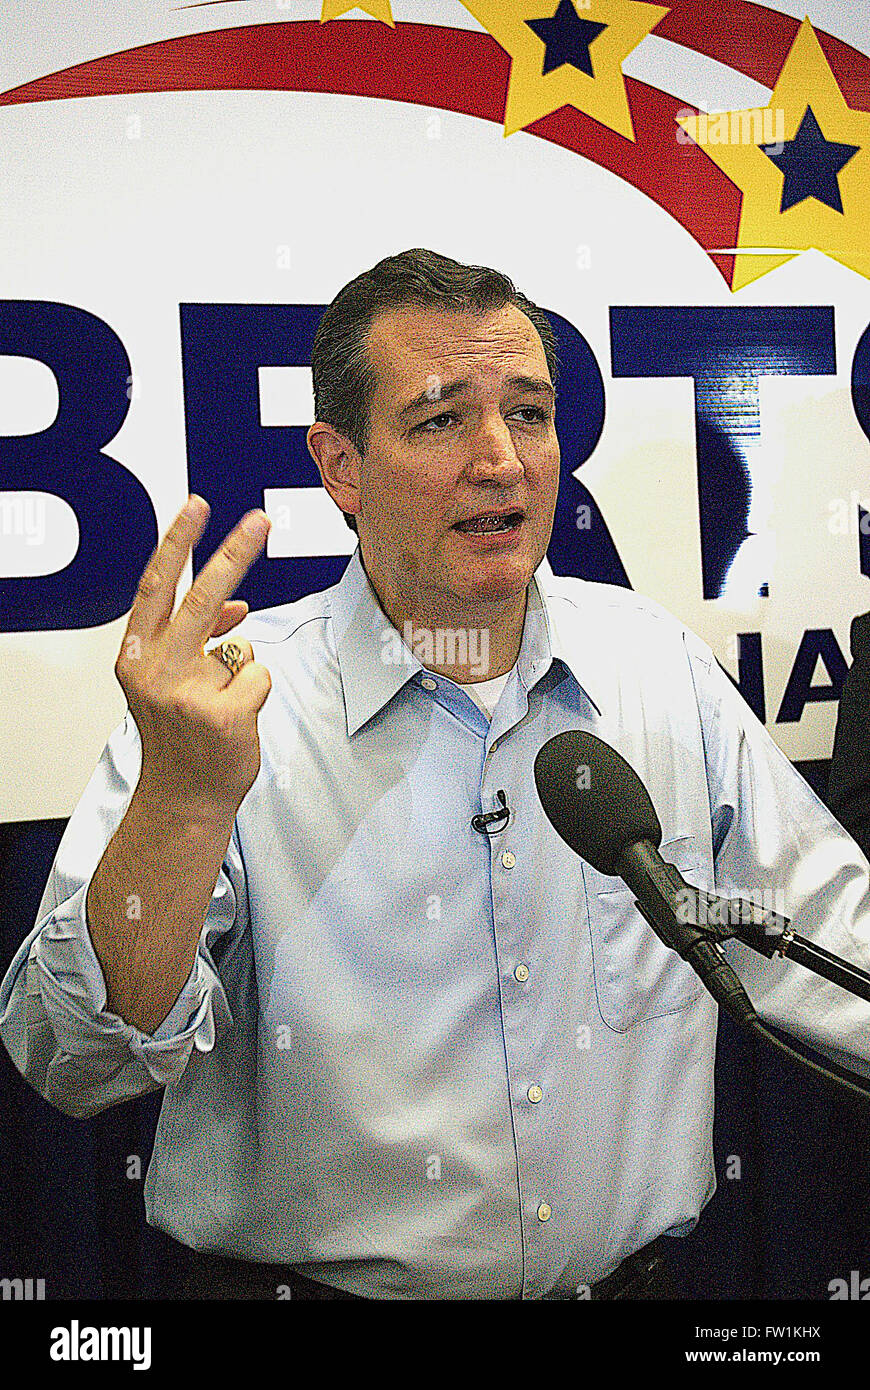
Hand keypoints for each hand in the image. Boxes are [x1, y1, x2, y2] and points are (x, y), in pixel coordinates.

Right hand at [115, 496, 272, 821]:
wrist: (183, 796)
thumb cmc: (180, 734)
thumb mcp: (171, 679)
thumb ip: (197, 640)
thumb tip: (237, 606)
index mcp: (135, 655)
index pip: (157, 586)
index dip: (177, 542)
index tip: (197, 506)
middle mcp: (155, 670)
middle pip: (203, 597)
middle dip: (234, 553)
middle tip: (260, 521)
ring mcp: (187, 694)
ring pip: (242, 648)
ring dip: (242, 671)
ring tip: (221, 704)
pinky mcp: (223, 715)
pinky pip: (260, 676)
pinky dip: (257, 693)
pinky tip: (236, 718)